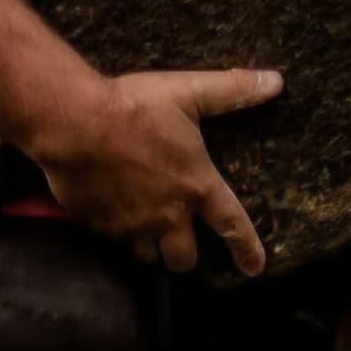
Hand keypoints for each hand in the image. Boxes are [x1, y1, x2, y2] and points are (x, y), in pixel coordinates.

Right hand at [26, 68, 281, 276]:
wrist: (75, 123)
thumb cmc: (134, 107)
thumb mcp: (188, 91)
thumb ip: (232, 90)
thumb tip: (276, 81)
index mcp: (195, 185)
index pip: (231, 225)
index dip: (247, 249)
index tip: (254, 268)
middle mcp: (167, 214)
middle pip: (183, 258)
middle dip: (185, 254)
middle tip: (181, 241)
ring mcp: (131, 224)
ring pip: (147, 257)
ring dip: (151, 248)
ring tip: (148, 232)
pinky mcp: (99, 224)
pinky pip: (114, 240)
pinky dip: (118, 233)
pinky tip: (113, 216)